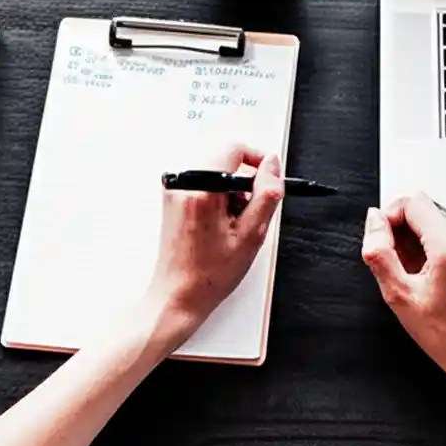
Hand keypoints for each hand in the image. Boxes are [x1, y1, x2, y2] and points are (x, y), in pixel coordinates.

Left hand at [147, 145, 284, 338]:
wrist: (178, 296)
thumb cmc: (208, 275)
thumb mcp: (251, 235)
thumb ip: (267, 194)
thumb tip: (273, 166)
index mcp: (200, 189)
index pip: (235, 150)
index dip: (259, 161)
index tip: (269, 178)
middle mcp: (182, 185)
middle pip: (226, 163)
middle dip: (245, 186)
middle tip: (248, 217)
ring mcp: (174, 192)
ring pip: (217, 176)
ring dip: (231, 196)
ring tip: (230, 228)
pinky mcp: (173, 201)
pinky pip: (204, 187)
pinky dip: (218, 202)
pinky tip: (218, 229)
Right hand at [360, 192, 445, 383]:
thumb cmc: (445, 332)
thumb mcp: (398, 295)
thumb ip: (379, 252)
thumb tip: (373, 221)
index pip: (412, 201)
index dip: (389, 216)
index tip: (382, 241)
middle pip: (422, 206)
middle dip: (401, 227)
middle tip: (397, 262)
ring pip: (432, 217)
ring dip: (414, 236)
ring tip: (412, 271)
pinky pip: (444, 230)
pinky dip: (429, 244)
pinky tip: (426, 272)